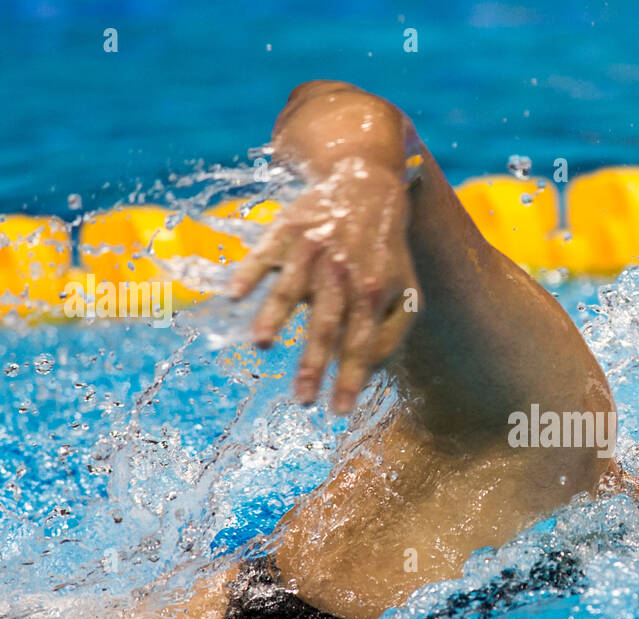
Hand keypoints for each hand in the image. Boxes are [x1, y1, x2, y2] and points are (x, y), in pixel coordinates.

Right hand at [228, 161, 420, 412]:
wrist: (366, 186)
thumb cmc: (384, 254)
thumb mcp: (404, 292)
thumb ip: (390, 334)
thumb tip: (369, 373)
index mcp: (372, 292)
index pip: (361, 344)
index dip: (350, 379)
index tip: (338, 412)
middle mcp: (342, 274)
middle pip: (326, 326)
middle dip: (313, 365)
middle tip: (302, 400)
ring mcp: (311, 252)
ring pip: (290, 290)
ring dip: (275, 318)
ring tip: (262, 345)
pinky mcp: (285, 232)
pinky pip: (262, 256)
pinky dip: (247, 275)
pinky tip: (233, 296)